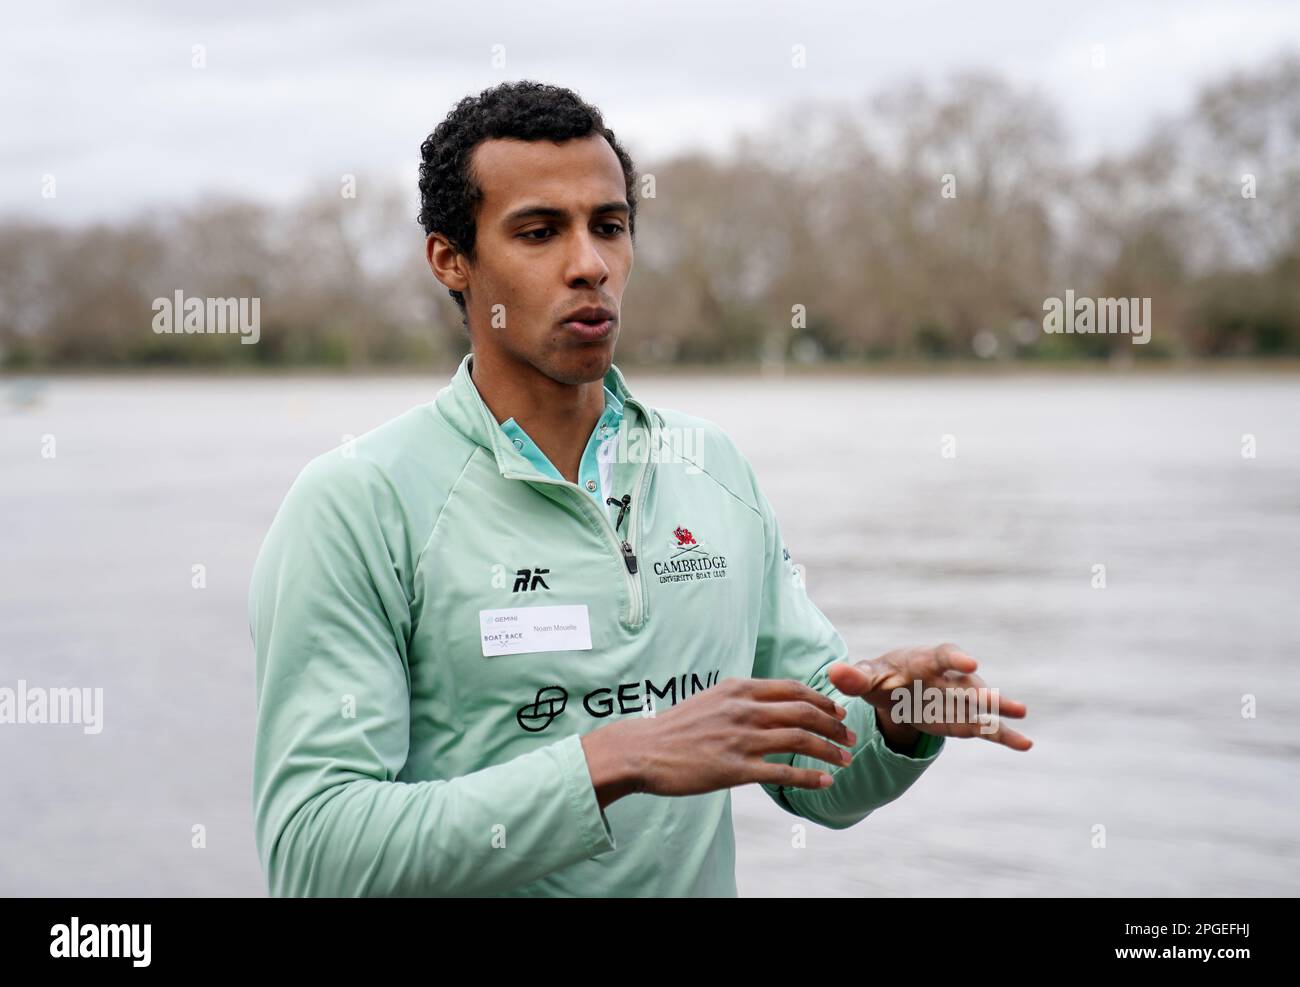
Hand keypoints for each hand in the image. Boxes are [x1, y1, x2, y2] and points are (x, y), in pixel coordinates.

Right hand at [584, 677, 857, 806]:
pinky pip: (783, 772)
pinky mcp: (735, 769)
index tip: (837, 710)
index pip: (792, 689)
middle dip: (833, 725)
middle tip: (849, 736)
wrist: (644, 749)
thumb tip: (767, 700)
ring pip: (800, 740)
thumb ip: (741, 698)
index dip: (821, 700)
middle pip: (804, 713)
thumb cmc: (676, 726)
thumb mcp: (711, 698)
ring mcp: (741, 739)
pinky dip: (810, 777)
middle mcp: (744, 710)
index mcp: (739, 689)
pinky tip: (825, 781)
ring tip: (845, 759)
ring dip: (829, 750)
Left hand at [827, 643, 1031, 751]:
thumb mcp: (866, 678)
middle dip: (980, 689)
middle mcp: (948, 677)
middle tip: (996, 696)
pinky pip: (987, 728)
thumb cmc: (880, 678)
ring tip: (1021, 713)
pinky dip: (1004, 736)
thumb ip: (854, 676)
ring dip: (1000, 708)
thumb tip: (834, 672)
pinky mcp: (963, 720)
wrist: (893, 691)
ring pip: (982, 704)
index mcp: (924, 660)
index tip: (968, 662)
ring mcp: (958, 699)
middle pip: (967, 682)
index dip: (954, 658)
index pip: (940, 655)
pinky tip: (1026, 744)